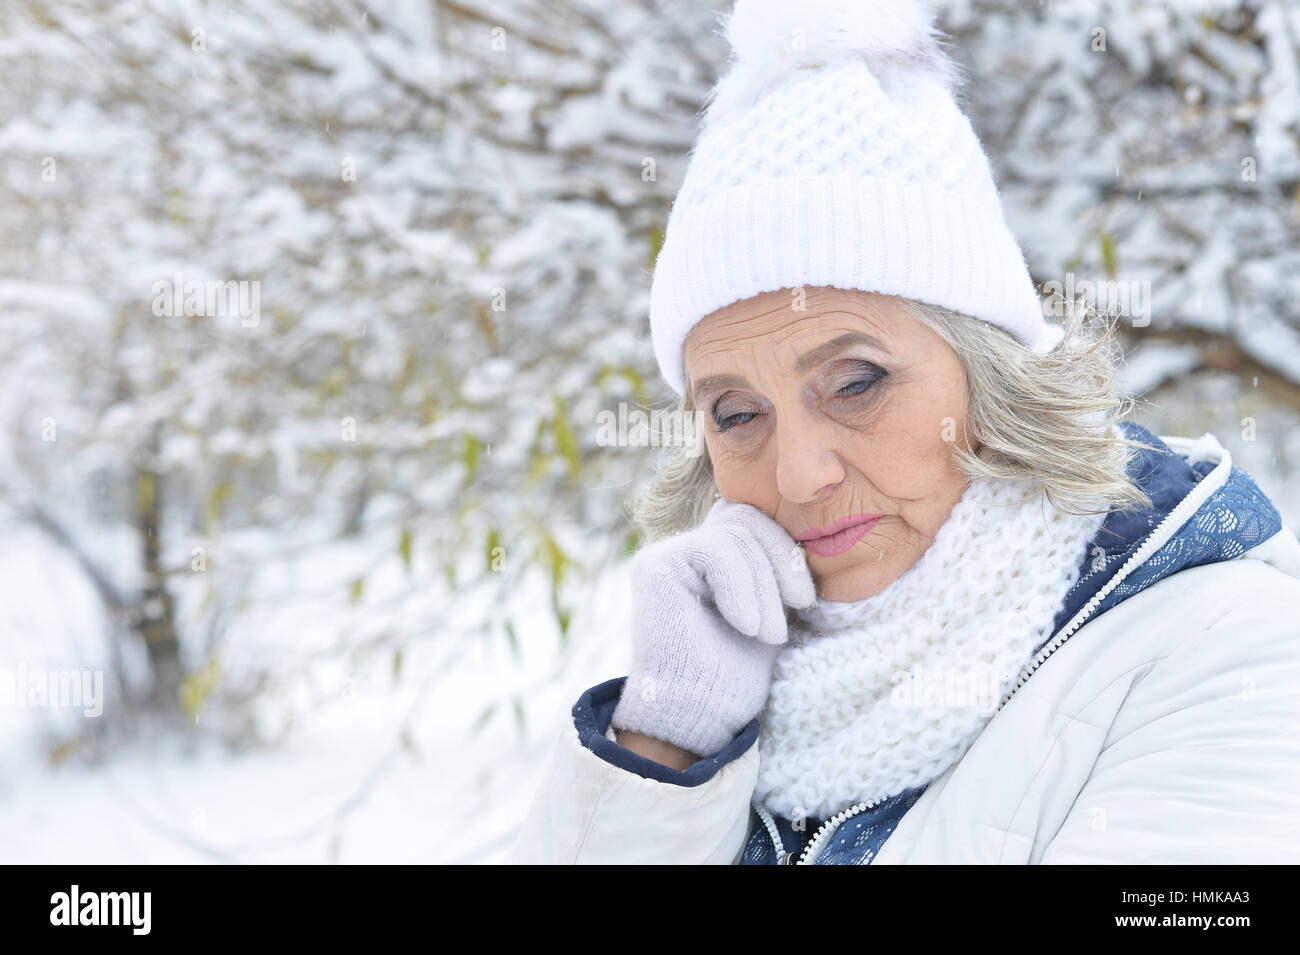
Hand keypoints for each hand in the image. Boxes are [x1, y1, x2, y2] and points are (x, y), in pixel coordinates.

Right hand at [611, 497, 816, 757]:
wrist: (700, 715)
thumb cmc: (735, 673)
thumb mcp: (769, 611)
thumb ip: (773, 571)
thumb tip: (807, 533)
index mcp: (712, 556)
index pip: (755, 520)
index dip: (785, 550)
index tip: (806, 598)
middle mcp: (685, 549)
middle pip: (746, 518)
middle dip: (781, 562)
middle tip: (799, 607)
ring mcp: (667, 554)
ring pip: (734, 534)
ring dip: (763, 586)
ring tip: (768, 633)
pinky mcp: (656, 566)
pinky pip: (712, 548)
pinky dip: (740, 587)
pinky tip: (747, 626)